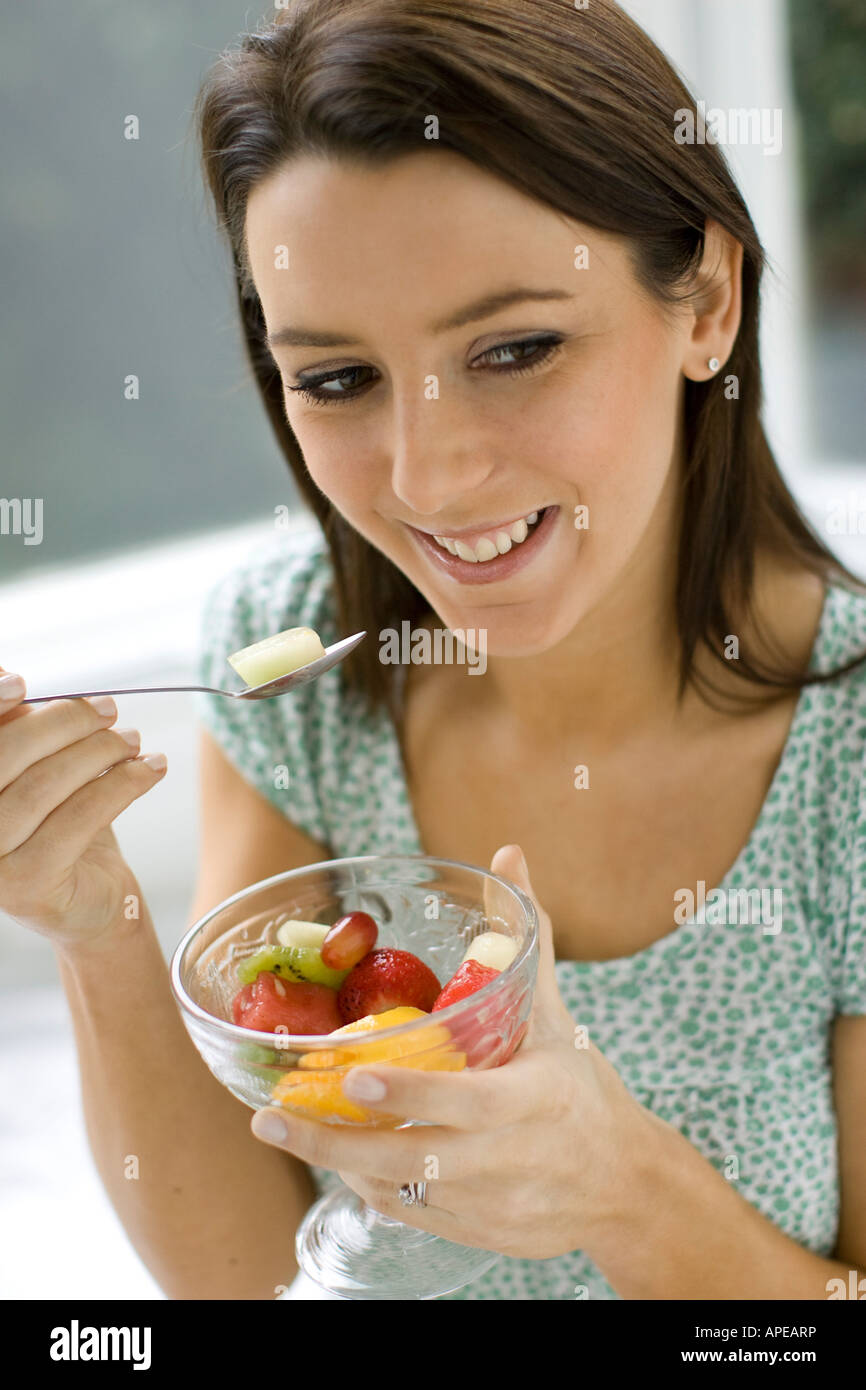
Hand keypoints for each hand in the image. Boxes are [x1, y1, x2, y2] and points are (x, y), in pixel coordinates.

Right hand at [0, 668, 166, 944]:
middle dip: (63, 723)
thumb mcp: (34, 771)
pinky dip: (123, 784)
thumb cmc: (57, 825)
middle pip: (6, 755)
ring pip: (45, 784)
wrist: (89, 903)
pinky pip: (80, 817)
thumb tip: (7, 677)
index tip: (23, 682)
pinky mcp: (26, 886)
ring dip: (99, 751)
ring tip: (132, 740)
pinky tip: (152, 769)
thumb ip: (18, 729)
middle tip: (109, 710)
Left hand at [252, 844, 658, 1260]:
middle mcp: (513, 1158)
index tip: (353, 1077)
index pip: (470, 1102)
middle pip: (414, 1157)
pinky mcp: (476, 1233)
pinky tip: (335, 1157)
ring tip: (282, 1129)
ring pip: (400, 1189)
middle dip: (335, 1142)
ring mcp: (492, 1204)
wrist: (624, 1188)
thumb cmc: (584, 1091)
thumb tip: (507, 856)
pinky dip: (367, 1185)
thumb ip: (527, 940)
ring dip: (337, 1162)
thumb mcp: (560, 1019)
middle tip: (270, 1116)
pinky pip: (409, 1213)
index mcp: (538, 1098)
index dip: (412, 1093)